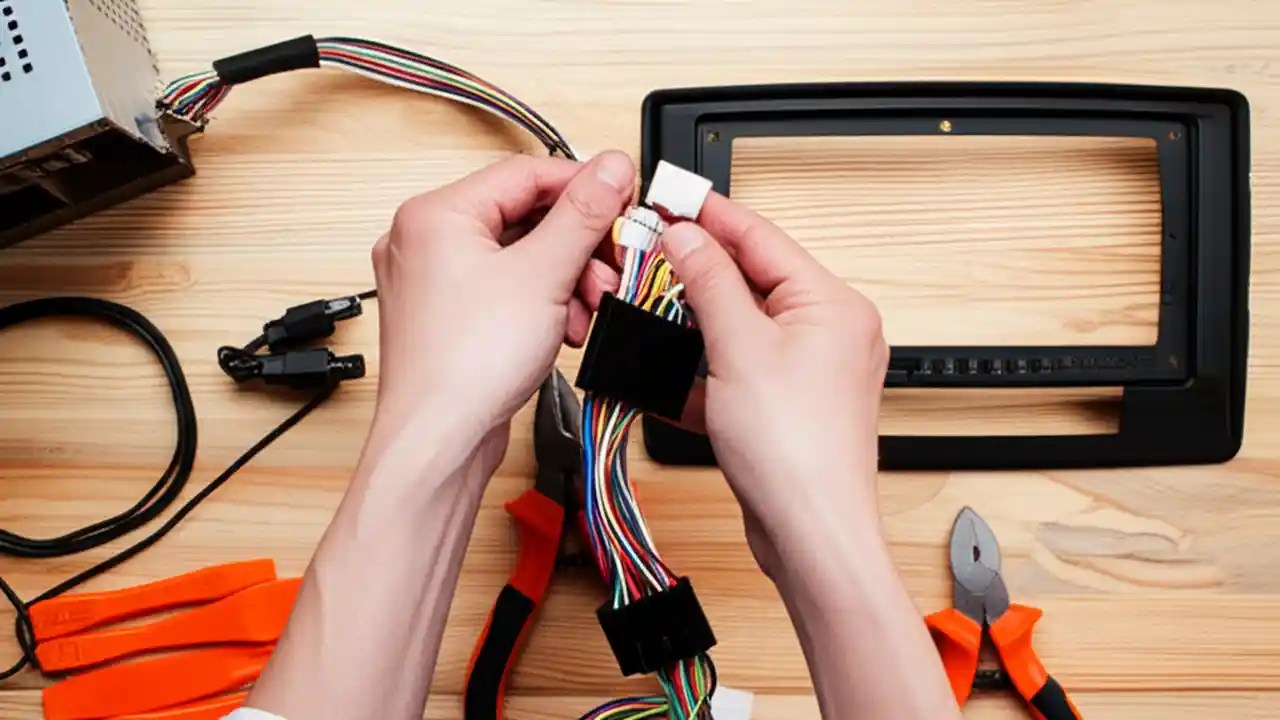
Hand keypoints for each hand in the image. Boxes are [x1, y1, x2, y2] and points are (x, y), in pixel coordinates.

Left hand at [370, 152, 632, 467]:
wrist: (439, 441)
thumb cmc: (466, 365)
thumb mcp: (545, 274)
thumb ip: (583, 214)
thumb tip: (611, 168)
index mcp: (435, 214)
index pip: (526, 173)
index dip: (583, 186)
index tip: (622, 201)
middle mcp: (424, 240)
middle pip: (524, 217)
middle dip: (577, 247)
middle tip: (610, 266)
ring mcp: (432, 281)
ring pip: (518, 256)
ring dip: (565, 278)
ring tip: (587, 307)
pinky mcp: (446, 316)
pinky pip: (505, 289)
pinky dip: (541, 302)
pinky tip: (564, 327)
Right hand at [659, 194, 888, 571]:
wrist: (811, 534)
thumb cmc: (798, 452)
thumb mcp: (738, 348)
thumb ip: (708, 283)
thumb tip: (686, 237)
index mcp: (832, 304)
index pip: (762, 238)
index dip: (711, 215)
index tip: (672, 198)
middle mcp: (829, 332)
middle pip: (750, 281)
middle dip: (695, 273)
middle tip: (650, 255)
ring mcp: (808, 372)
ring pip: (739, 330)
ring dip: (694, 326)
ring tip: (651, 316)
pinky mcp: (786, 407)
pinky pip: (739, 372)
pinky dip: (704, 373)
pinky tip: (668, 379)